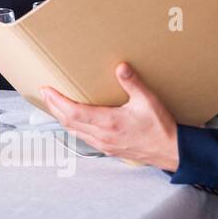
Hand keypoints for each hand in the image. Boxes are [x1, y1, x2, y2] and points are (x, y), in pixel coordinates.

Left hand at [40, 63, 179, 170]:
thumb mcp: (148, 101)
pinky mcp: (108, 149)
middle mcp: (102, 136)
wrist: (172, 151)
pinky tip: (73, 119)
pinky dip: (72, 126)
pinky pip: (83, 137)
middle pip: (68, 122)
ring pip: (74, 131)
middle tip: (45, 93)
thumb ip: (132, 83)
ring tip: (53, 104)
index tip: (47, 90)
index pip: (74, 112)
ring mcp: (104, 144)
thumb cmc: (161, 128)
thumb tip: (121, 66)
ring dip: (61, 117)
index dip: (57, 101)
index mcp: (109, 123)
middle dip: (53, 107)